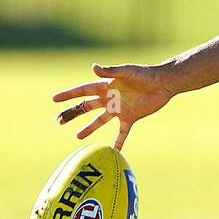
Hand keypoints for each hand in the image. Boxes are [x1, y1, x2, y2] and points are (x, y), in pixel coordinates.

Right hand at [53, 62, 174, 150]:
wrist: (163, 83)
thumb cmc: (145, 74)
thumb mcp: (127, 71)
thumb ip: (110, 71)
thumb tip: (93, 67)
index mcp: (107, 86)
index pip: (83, 91)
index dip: (69, 95)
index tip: (55, 99)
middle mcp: (110, 98)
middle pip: (87, 107)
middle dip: (73, 113)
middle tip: (58, 121)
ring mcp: (119, 109)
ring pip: (100, 121)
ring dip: (89, 128)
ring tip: (78, 137)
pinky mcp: (130, 117)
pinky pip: (122, 132)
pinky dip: (118, 142)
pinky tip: (112, 151)